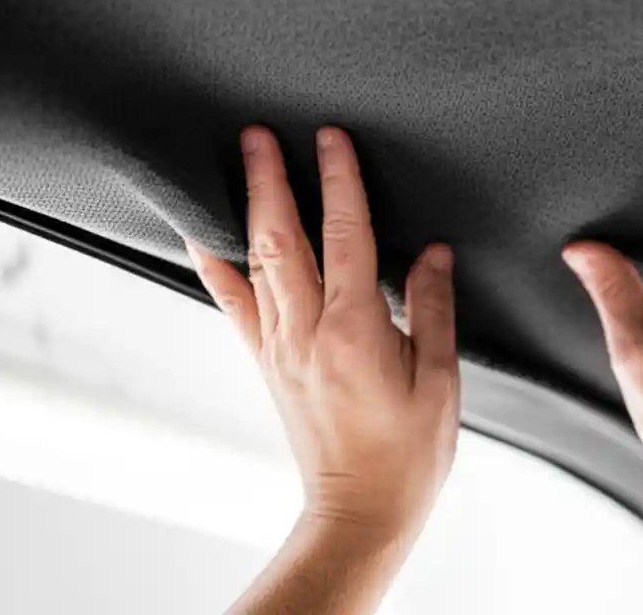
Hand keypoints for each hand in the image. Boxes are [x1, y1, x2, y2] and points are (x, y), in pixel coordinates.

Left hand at [186, 125, 459, 539]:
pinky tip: (203, 239)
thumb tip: (432, 254)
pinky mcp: (268, 363)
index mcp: (356, 331)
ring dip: (248, 208)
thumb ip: (434, 309)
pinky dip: (216, 267)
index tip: (331, 140)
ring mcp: (280, 347)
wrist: (361, 509)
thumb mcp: (439, 380)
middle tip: (259, 133)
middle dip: (271, 180)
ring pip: (255, 263)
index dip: (339, 183)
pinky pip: (234, 305)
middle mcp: (308, 332)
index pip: (346, 237)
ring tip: (240, 164)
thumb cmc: (408, 453)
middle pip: (283, 239)